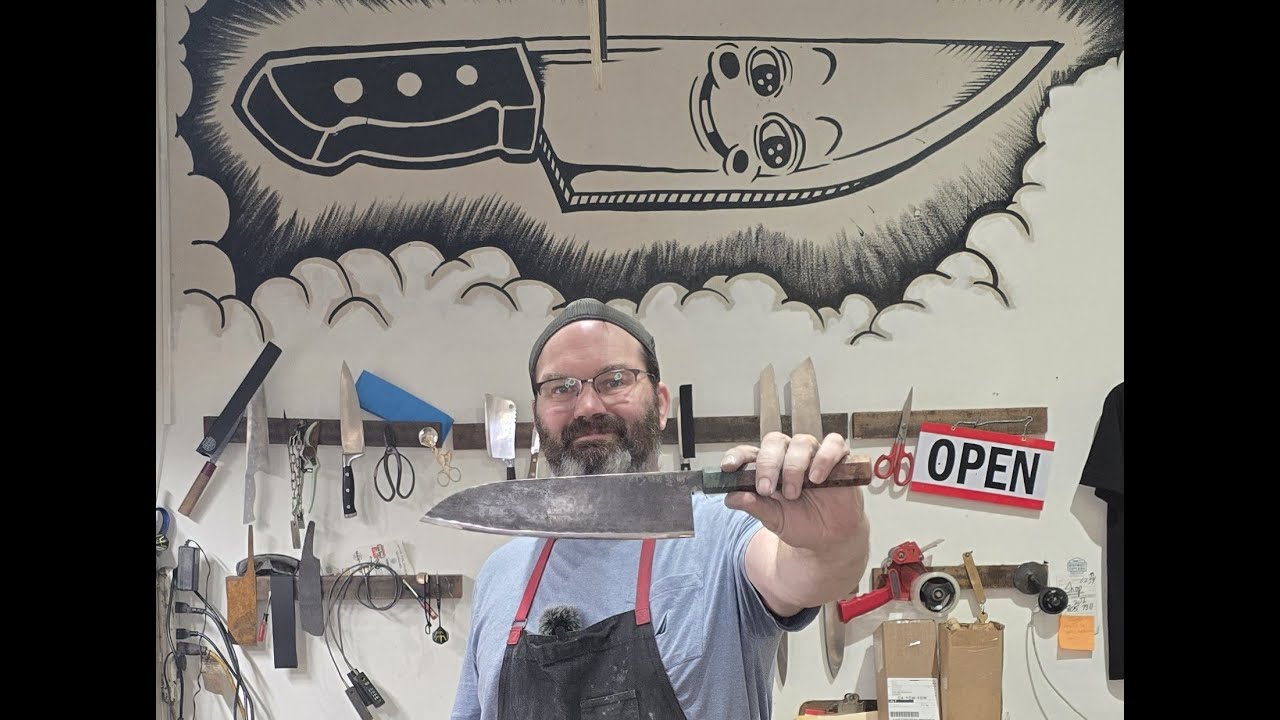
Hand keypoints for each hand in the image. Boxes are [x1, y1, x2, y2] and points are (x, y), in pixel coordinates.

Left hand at [721, 431, 865, 551]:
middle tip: (766, 489)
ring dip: (794, 466)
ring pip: (801, 442)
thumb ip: (754, 507)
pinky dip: (824, 458)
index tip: (728, 467)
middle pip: (774, 441)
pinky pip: (833, 444)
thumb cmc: (800, 523)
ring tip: (793, 493)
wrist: (829, 538)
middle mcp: (789, 455)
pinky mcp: (839, 458)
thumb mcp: (774, 519)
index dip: (737, 456)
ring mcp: (814, 454)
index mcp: (769, 467)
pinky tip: (817, 478)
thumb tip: (730, 498)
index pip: (749, 452)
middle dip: (767, 464)